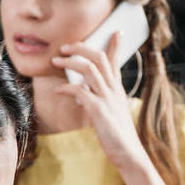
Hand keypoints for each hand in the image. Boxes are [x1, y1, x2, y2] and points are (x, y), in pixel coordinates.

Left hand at [51, 34, 147, 172]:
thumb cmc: (117, 136)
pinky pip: (81, 92)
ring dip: (70, 63)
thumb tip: (83, 94)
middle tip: (64, 47)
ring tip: (56, 62)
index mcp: (117, 89)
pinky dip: (67, 88)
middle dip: (81, 48)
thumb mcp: (111, 113)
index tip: (115, 31)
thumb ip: (99, 100)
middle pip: (99, 58)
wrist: (128, 154)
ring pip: (89, 69)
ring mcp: (107, 99)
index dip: (115, 44)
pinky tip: (58, 90)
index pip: (115, 60)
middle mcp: (113, 90)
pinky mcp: (98, 111)